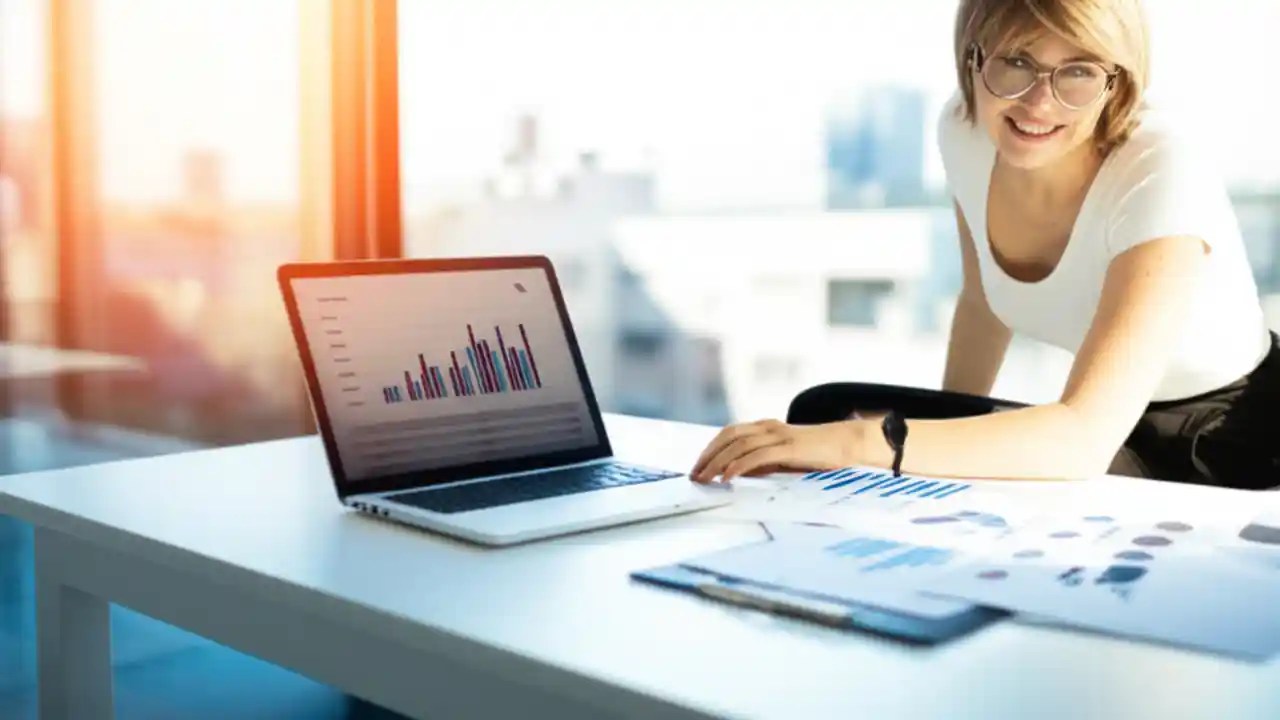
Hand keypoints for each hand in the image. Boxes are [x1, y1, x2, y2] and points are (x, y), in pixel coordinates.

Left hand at [689, 419, 859, 482]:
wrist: (848, 444)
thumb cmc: (817, 453)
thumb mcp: (784, 456)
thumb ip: (762, 461)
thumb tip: (738, 473)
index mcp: (766, 427)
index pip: (730, 433)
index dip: (711, 448)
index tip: (698, 466)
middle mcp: (769, 427)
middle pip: (728, 436)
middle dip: (708, 455)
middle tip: (695, 474)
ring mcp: (779, 436)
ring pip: (738, 445)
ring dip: (718, 462)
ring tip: (705, 478)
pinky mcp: (789, 448)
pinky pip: (757, 455)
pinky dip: (739, 466)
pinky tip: (727, 477)